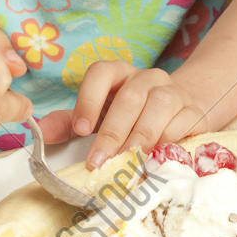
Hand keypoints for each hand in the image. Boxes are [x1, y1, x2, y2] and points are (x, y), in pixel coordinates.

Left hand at [37, 61, 206, 169]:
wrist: (180, 110)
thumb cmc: (131, 116)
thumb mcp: (99, 116)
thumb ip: (70, 123)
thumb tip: (42, 132)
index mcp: (118, 73)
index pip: (101, 72)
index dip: (89, 99)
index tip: (81, 130)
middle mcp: (147, 77)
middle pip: (130, 97)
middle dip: (112, 132)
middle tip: (99, 162)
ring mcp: (173, 92)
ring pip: (160, 106)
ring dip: (141, 137)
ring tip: (128, 163)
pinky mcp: (194, 110)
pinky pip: (184, 122)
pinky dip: (169, 141)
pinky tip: (157, 159)